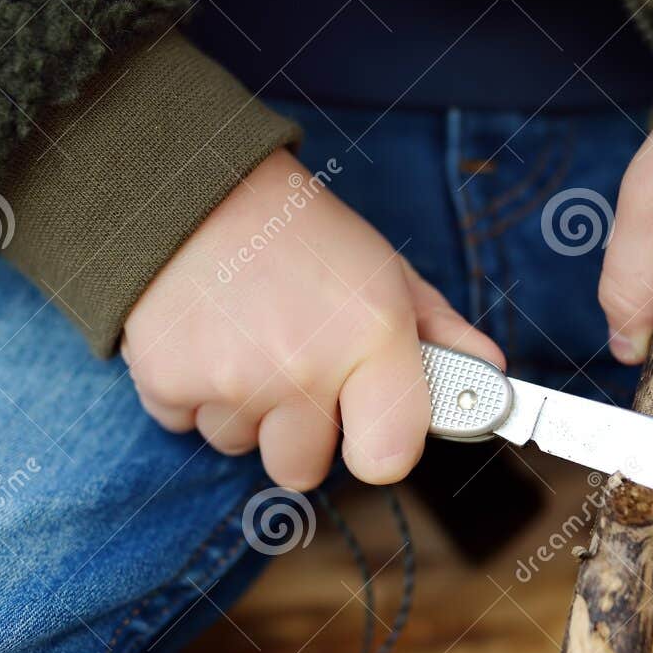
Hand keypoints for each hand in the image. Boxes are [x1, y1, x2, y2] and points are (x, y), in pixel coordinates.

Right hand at [121, 149, 502, 489]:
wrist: (192, 183)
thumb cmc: (300, 232)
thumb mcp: (383, 269)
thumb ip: (439, 331)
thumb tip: (487, 376)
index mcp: (371, 337)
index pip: (386, 460)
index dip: (378, 448)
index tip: (371, 426)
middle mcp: (302, 367)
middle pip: (301, 469)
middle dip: (297, 432)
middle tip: (291, 365)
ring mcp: (230, 380)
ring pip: (239, 444)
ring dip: (241, 408)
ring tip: (242, 336)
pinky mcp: (165, 380)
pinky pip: (184, 423)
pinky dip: (189, 391)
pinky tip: (204, 335)